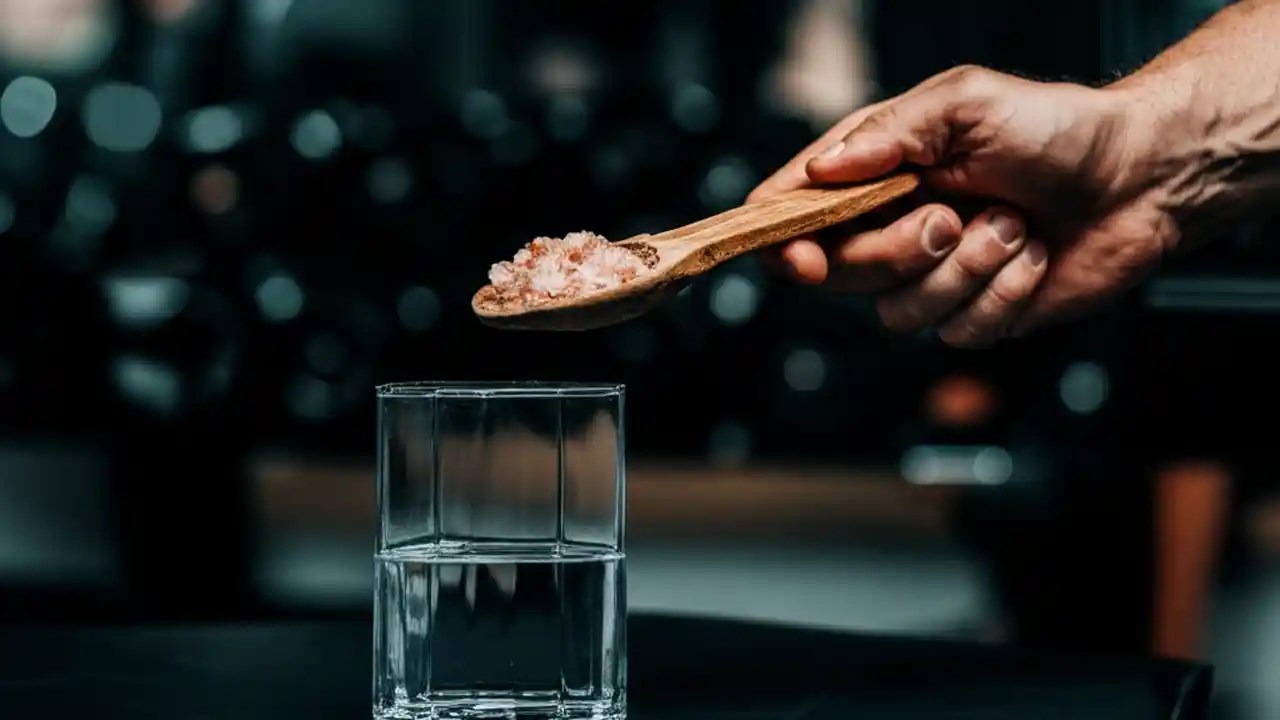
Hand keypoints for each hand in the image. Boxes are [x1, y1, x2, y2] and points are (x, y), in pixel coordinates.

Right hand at [749, 65, 1174, 345]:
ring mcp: (930, 275)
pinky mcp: (973, 313)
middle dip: (896, 252)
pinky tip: (1032, 257)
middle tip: (950, 219)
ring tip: (1013, 226)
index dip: (781, 241)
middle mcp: (890, 225)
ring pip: (899, 313)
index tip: (801, 258)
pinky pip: (958, 333)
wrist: (1140, 177)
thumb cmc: (1056, 128)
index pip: (795, 210)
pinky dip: (1002, 295)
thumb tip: (822, 170)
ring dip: (966, 271)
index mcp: (875, 171)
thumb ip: (890, 131)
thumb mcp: (967, 103)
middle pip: (839, 273)